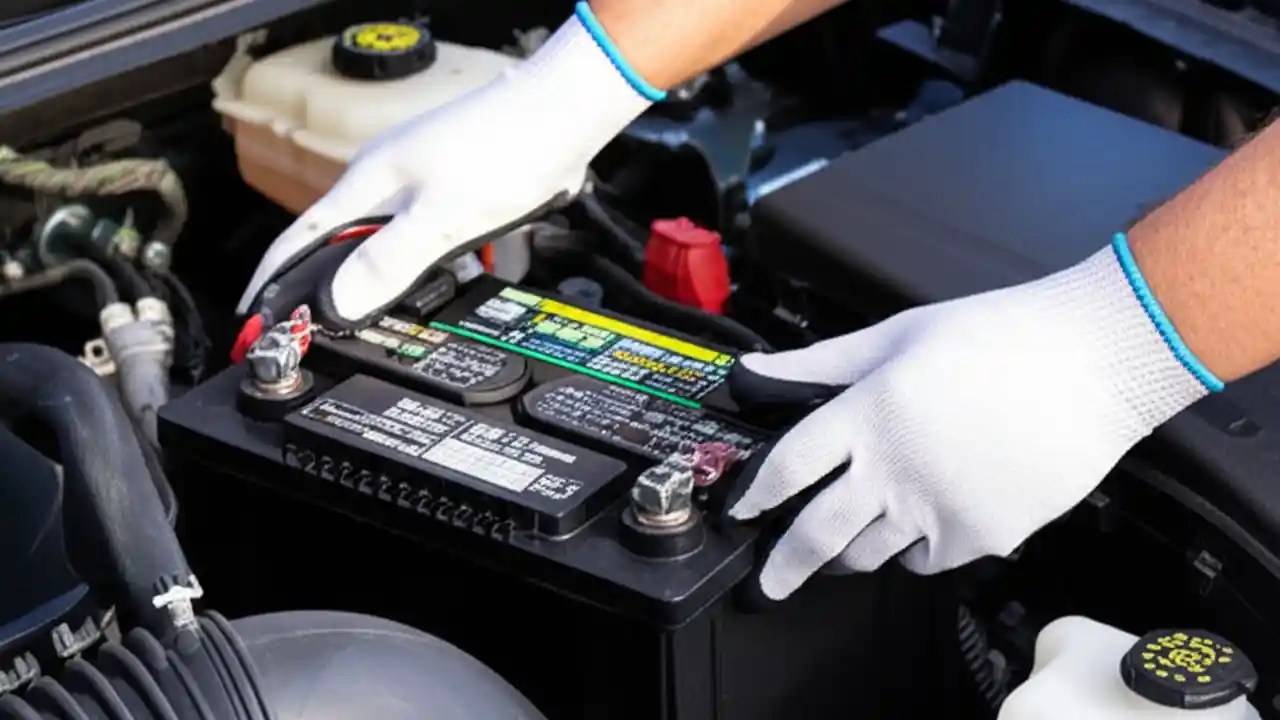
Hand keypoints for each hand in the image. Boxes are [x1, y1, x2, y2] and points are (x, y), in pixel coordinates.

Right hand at [236, 13, 651, 327]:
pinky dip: (414, 266)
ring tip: (359, 318)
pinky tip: (431, 284)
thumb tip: (338, 302)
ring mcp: (420, 183)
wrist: (565, 114)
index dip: (274, 283)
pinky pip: (417, 236)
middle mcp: (387, 180)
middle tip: (308, 330)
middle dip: (318, 287)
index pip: (300, 238)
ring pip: (379, 241)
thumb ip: (389, 261)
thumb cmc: (507, 148)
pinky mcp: (453, 189)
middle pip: (337, 241)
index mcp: (369, 183)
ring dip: (368, 278)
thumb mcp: (443, 217)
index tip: (255, 320)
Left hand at [728, 246, 1211, 599]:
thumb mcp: (896, 336)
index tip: (742, 511)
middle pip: (817, 532)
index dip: (756, 493)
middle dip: (786, 564)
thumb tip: (757, 368)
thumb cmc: (997, 336)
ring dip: (853, 552)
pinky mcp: (981, 534)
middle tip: (770, 582)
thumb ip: (819, 362)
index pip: (789, 466)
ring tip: (850, 542)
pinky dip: (916, 551)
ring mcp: (937, 507)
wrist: (1093, 360)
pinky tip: (923, 523)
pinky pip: (928, 561)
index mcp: (867, 412)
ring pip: (872, 554)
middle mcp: (893, 468)